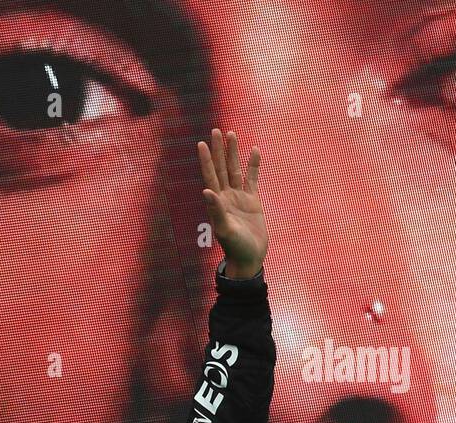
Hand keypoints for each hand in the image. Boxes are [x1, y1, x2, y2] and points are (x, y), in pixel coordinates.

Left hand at [197, 129, 266, 278]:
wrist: (249, 258)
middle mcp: (226, 196)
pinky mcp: (253, 201)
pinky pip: (253, 179)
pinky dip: (253, 165)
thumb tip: (206, 191)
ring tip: (231, 134)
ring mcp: (239, 197)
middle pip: (222, 167)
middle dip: (219, 149)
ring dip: (234, 153)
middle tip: (216, 130)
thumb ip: (216, 210)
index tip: (202, 143)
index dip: (206, 160)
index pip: (210, 176)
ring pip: (235, 170)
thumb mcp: (225, 229)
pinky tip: (254, 151)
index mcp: (217, 201)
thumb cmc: (235, 247)